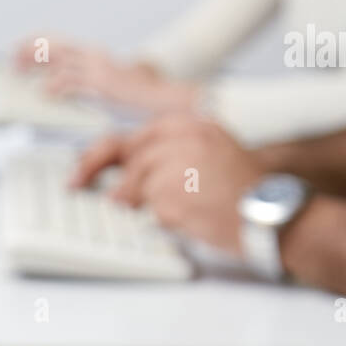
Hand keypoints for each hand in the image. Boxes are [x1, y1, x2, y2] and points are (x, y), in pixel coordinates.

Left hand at [14, 37, 199, 112]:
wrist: (165, 103)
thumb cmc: (139, 103)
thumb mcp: (109, 90)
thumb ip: (89, 89)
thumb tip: (69, 96)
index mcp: (95, 57)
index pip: (60, 44)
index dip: (37, 45)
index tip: (20, 52)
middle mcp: (95, 57)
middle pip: (55, 46)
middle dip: (30, 50)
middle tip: (12, 58)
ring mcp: (98, 70)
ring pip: (59, 60)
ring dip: (37, 65)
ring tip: (20, 71)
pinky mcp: (102, 85)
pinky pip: (73, 83)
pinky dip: (55, 87)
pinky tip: (45, 93)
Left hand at [72, 117, 262, 254]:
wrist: (272, 214)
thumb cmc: (246, 195)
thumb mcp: (211, 157)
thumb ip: (172, 158)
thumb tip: (127, 178)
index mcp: (191, 124)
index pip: (135, 134)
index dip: (103, 152)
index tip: (83, 167)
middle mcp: (183, 136)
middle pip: (124, 151)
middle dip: (92, 168)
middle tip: (74, 185)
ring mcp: (177, 163)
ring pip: (135, 184)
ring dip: (138, 204)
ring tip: (168, 211)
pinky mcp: (175, 193)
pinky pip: (151, 210)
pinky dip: (162, 220)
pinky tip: (188, 220)